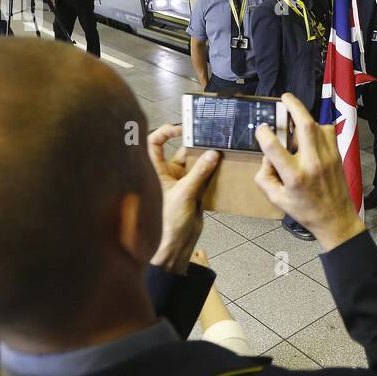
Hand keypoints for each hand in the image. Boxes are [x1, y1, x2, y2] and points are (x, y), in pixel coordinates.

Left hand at [148, 124, 220, 271]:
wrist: (176, 246)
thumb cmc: (167, 223)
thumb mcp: (185, 194)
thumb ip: (199, 173)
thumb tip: (212, 155)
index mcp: (155, 172)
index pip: (154, 143)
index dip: (165, 132)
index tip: (181, 129)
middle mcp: (167, 175)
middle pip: (179, 152)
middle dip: (194, 146)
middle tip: (209, 140)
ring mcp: (180, 183)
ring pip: (194, 164)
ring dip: (206, 160)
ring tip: (219, 153)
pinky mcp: (193, 192)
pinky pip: (203, 176)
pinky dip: (212, 172)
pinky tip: (222, 169)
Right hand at [254, 93, 365, 250]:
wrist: (335, 219)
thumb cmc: (305, 211)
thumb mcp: (276, 199)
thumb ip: (265, 177)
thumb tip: (266, 157)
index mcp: (294, 176)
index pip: (274, 146)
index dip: (264, 133)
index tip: (261, 128)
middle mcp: (312, 163)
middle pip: (304, 124)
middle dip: (294, 106)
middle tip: (285, 98)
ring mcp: (328, 157)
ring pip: (317, 125)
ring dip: (305, 117)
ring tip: (295, 119)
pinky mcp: (337, 155)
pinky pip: (328, 132)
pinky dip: (318, 128)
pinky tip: (310, 134)